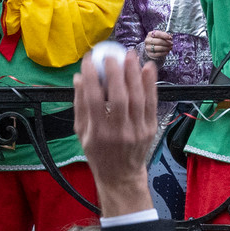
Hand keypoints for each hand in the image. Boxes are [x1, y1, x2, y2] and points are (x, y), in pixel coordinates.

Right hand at [74, 47, 157, 217]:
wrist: (121, 175)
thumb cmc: (98, 152)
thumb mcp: (81, 133)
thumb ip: (80, 105)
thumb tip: (78, 78)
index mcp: (97, 133)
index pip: (93, 100)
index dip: (91, 77)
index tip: (89, 60)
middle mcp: (118, 131)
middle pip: (119, 97)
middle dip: (116, 73)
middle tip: (112, 55)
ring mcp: (137, 130)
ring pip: (137, 98)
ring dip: (134, 74)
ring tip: (130, 55)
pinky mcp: (151, 128)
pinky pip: (151, 103)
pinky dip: (150, 85)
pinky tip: (148, 68)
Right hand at [143, 30, 173, 62]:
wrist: (152, 48)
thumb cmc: (157, 40)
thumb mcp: (160, 36)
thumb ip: (164, 35)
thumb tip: (170, 37)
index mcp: (150, 34)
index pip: (157, 34)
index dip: (165, 35)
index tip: (170, 38)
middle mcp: (147, 40)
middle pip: (159, 41)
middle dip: (167, 43)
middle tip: (171, 43)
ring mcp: (148, 48)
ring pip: (159, 48)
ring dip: (166, 48)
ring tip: (170, 47)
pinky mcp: (150, 54)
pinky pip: (158, 54)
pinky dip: (164, 53)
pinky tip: (167, 51)